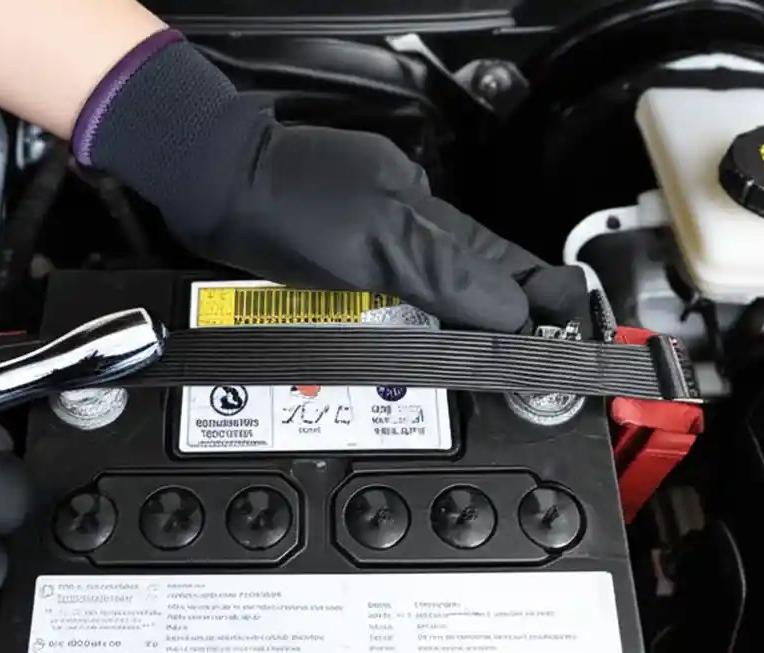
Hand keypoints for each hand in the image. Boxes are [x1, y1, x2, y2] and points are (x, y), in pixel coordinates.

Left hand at [86, 39, 584, 331]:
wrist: (207, 183)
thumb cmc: (279, 203)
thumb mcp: (373, 246)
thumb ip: (444, 276)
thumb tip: (510, 310)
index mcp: (428, 214)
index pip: (503, 267)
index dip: (533, 304)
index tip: (556, 342)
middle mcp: (408, 218)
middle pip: (471, 278)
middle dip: (495, 319)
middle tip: (518, 358)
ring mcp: (374, 228)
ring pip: (430, 284)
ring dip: (449, 319)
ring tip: (473, 355)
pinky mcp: (343, 242)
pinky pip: (390, 282)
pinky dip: (402, 310)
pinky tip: (401, 328)